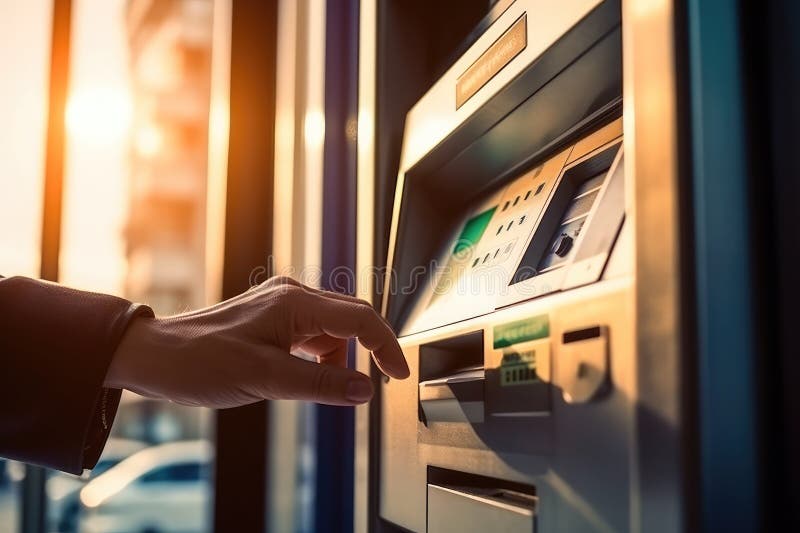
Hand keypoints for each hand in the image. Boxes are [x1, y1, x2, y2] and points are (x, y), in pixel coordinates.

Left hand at [105, 276, 408, 407]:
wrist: (155, 357)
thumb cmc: (199, 362)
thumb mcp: (266, 379)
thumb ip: (321, 384)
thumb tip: (364, 390)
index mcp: (295, 302)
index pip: (359, 320)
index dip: (386, 347)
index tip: (398, 375)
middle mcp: (292, 295)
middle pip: (350, 319)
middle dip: (368, 350)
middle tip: (379, 382)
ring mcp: (280, 304)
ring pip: (331, 328)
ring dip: (340, 358)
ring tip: (327, 388)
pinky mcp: (271, 317)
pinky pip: (311, 334)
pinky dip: (320, 356)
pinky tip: (308, 376)